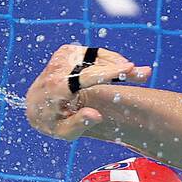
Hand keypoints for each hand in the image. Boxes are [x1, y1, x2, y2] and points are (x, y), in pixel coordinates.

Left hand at [24, 44, 149, 139]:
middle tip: (145, 73)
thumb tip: (95, 116)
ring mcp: (63, 56)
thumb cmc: (51, 121)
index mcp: (56, 87)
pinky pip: (94, 54)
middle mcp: (58, 67)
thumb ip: (78, 125)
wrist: (35, 103)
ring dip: (117, 65)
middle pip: (96, 66)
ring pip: (97, 57)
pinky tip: (118, 72)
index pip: (86, 77)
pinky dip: (108, 62)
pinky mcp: (67, 50)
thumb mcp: (62, 132)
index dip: (108, 72)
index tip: (129, 68)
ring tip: (136, 75)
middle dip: (122, 69)